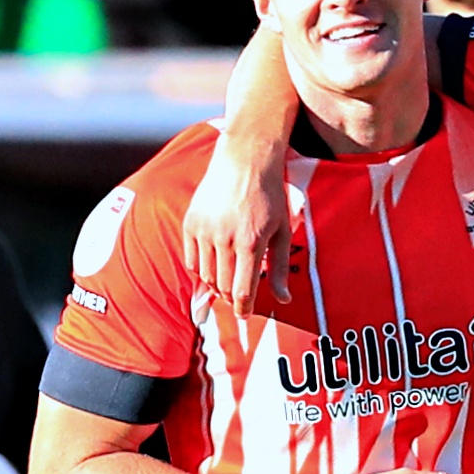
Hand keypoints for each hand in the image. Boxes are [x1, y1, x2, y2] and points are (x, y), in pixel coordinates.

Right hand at [182, 140, 291, 314]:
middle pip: (223, 287)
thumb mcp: (282, 231)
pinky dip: (201, 270)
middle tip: (239, 300)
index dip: (244, 309)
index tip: (246, 315)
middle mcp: (224, 239)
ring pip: (206, 276)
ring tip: (227, 283)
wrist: (245, 159)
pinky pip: (191, 260)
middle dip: (231, 299)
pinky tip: (213, 266)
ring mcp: (204, 231)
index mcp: (250, 243)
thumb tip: (283, 300)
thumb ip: (279, 268)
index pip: (243, 292)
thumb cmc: (269, 194)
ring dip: (216, 285)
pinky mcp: (190, 223)